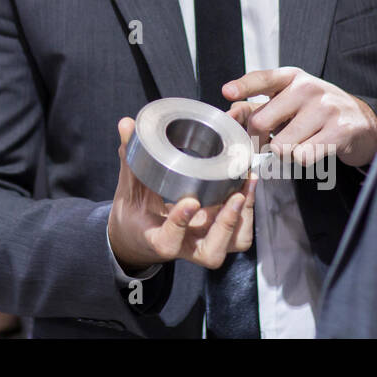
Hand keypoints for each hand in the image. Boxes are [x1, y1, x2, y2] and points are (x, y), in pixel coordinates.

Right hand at [108, 117, 256, 274]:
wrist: (141, 236)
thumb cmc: (135, 214)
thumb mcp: (127, 190)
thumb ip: (129, 159)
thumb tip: (127, 124)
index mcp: (157, 240)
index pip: (168, 240)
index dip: (179, 223)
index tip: (189, 200)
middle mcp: (185, 247)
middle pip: (211, 252)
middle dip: (227, 224)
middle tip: (235, 195)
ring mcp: (205, 242)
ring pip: (232, 243)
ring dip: (244, 215)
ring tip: (247, 182)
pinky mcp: (218, 234)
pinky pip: (240, 232)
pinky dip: (249, 209)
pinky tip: (248, 182)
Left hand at [223, 67, 376, 167]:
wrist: (361, 122)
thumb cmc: (315, 112)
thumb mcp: (287, 102)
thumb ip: (256, 107)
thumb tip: (231, 115)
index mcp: (291, 77)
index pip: (262, 78)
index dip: (243, 86)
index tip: (227, 92)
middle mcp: (307, 87)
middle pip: (261, 122)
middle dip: (259, 140)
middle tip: (269, 143)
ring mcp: (326, 107)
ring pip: (281, 146)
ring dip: (284, 154)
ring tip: (298, 144)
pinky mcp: (340, 130)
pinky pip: (303, 156)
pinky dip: (303, 159)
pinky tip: (313, 149)